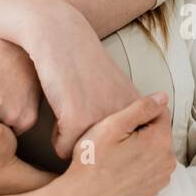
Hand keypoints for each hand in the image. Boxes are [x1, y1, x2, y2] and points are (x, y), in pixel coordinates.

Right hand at [22, 1, 139, 159]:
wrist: (62, 38)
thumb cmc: (85, 65)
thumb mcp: (118, 89)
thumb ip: (131, 117)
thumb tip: (134, 151)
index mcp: (138, 112)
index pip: (127, 154)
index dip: (108, 145)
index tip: (98, 123)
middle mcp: (125, 118)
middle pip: (103, 157)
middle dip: (89, 146)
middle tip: (82, 117)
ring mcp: (103, 119)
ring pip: (81, 155)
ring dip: (72, 141)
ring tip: (71, 113)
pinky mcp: (77, 119)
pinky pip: (61, 148)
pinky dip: (56, 136)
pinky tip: (59, 112)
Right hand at [49, 92, 176, 195]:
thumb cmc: (93, 159)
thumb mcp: (112, 125)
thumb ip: (141, 108)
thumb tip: (162, 97)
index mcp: (159, 141)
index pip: (160, 111)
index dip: (139, 112)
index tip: (122, 122)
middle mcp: (167, 160)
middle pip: (159, 131)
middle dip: (143, 129)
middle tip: (117, 138)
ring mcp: (161, 177)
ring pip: (157, 149)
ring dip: (143, 146)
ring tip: (118, 152)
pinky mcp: (154, 189)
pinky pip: (152, 166)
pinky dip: (142, 163)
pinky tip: (122, 165)